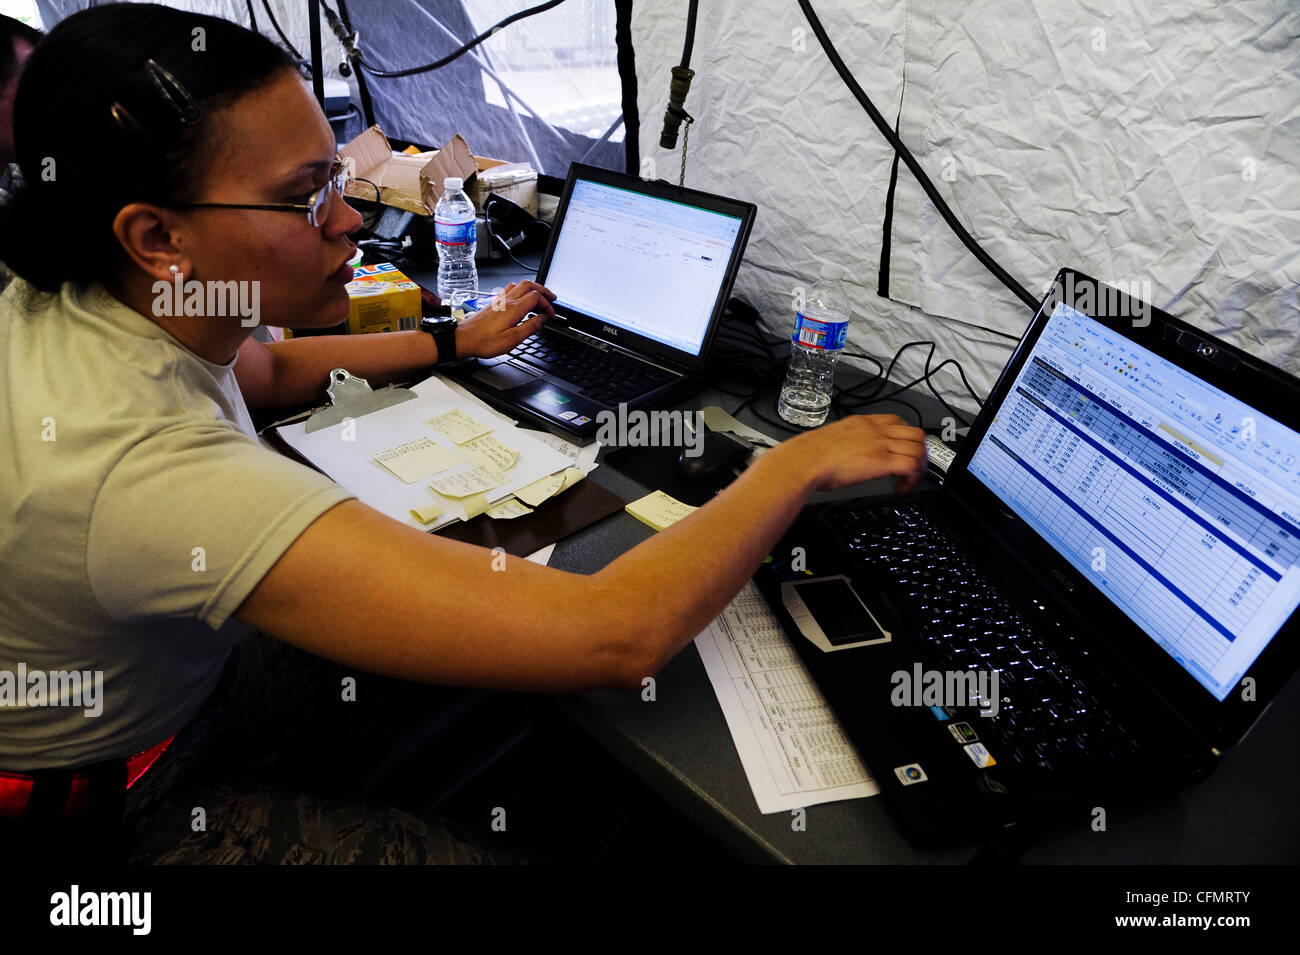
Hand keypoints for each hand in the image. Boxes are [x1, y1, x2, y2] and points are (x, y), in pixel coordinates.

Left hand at [455, 281, 556, 358]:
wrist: (463, 339)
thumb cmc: (484, 341)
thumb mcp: (512, 339)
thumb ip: (530, 327)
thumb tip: (543, 319)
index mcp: (514, 309)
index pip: (537, 297)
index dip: (547, 305)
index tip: (551, 315)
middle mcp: (507, 301)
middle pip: (530, 285)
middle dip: (543, 290)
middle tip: (552, 299)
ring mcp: (499, 300)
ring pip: (519, 285)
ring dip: (532, 288)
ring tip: (539, 297)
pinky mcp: (493, 303)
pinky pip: (510, 290)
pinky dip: (521, 291)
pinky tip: (521, 300)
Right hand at [781, 414, 927, 494]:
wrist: (804, 460)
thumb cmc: (810, 454)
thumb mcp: (834, 438)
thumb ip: (849, 441)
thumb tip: (851, 454)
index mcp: (863, 422)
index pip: (897, 421)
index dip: (905, 438)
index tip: (903, 451)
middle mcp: (875, 430)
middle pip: (916, 434)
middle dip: (920, 453)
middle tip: (913, 469)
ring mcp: (880, 444)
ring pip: (918, 450)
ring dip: (919, 469)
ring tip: (909, 482)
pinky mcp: (881, 461)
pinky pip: (911, 466)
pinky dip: (912, 480)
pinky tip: (902, 488)